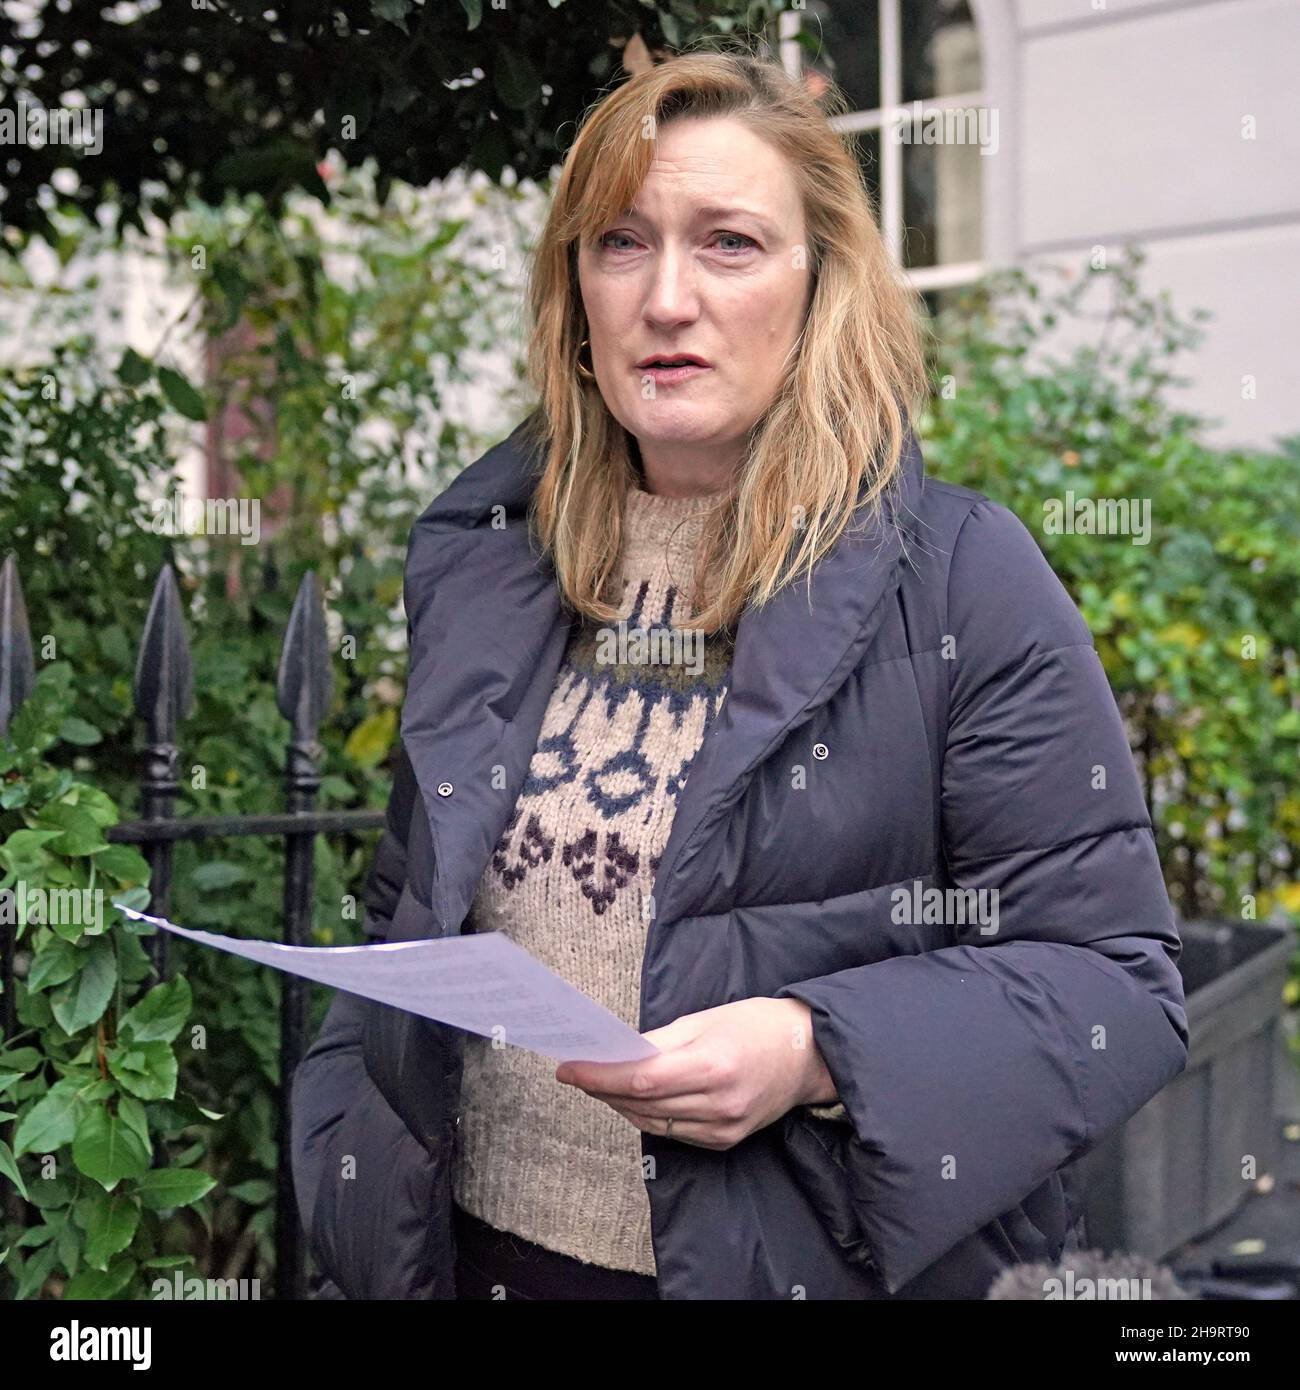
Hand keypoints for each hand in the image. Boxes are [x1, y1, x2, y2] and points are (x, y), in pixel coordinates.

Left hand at [554, 997, 837, 1150]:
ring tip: (598, 1084)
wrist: (807, 1055)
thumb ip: (660, 1041)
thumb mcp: (706, 1019)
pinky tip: (633, 1100)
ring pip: (653, 1123)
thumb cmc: (757, 1025)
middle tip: (576, 1071)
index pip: (641, 1079)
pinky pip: (674, 1132)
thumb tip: (619, 1054)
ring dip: (620, 1104)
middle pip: (642, 1103)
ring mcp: (723, 1128)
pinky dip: (648, 1116)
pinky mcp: (726, 1141)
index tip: (568, 1068)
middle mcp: (718, 1104)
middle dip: (603, 1088)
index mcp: (713, 1065)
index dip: (599, 1076)